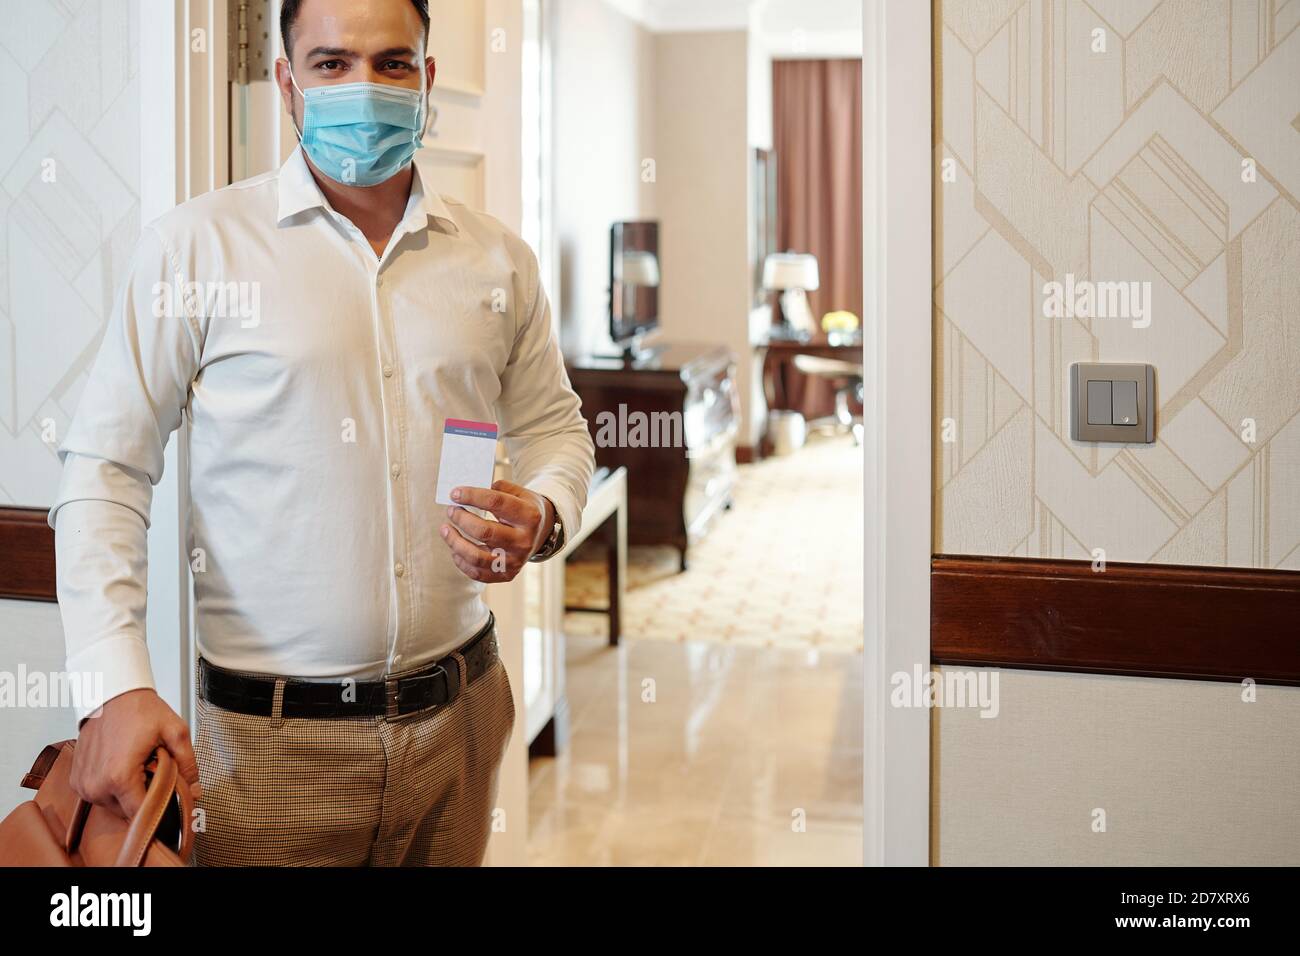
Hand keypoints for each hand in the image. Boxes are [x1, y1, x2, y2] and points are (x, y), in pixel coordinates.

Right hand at [72, 688, 202, 820]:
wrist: (112, 693)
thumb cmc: (139, 709)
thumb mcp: (174, 732)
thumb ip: (187, 764)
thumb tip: (194, 791)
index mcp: (118, 777)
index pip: (141, 814)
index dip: (160, 808)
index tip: (168, 796)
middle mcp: (96, 786)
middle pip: (128, 812)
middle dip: (145, 796)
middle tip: (153, 771)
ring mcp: (83, 785)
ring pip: (114, 806)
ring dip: (128, 793)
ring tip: (137, 766)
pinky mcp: (77, 780)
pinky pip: (100, 796)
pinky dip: (113, 787)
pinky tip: (123, 766)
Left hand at [440, 479, 551, 582]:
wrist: (541, 533)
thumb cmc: (524, 509)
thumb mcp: (520, 493)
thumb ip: (497, 489)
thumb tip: (468, 492)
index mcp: (529, 516)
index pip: (495, 503)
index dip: (472, 496)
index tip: (455, 493)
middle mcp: (523, 541)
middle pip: (484, 532)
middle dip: (462, 519)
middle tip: (451, 510)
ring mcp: (515, 561)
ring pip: (477, 557)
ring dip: (455, 542)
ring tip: (445, 529)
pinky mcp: (507, 574)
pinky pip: (477, 573)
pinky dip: (461, 561)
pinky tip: (455, 548)